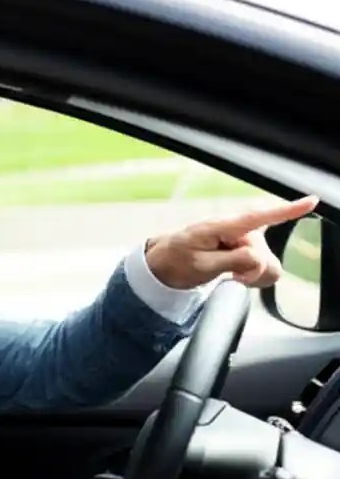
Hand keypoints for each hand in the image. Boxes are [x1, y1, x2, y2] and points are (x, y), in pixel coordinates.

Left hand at [145, 196, 319, 289]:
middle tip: (231, 276)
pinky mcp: (249, 250)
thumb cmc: (178, 260)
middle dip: (252, 271)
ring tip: (231, 275)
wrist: (167, 263)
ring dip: (254, 276)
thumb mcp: (199, 265)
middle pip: (265, 255)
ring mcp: (246, 240)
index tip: (311, 201)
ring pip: (269, 264)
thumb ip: (230, 260)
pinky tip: (238, 276)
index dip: (286, 210)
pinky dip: (256, 277)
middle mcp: (240, 230)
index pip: (258, 217)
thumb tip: (258, 258)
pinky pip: (266, 267)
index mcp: (223, 227)